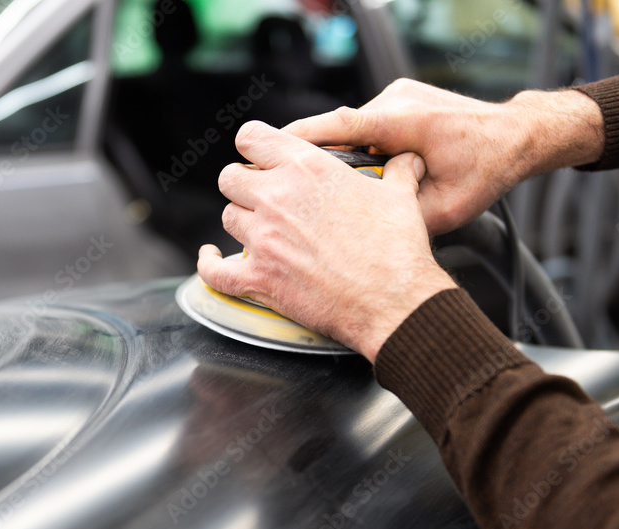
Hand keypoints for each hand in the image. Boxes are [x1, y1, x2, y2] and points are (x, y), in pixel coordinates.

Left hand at [197, 121, 456, 362]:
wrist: (393, 299)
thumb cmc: (396, 249)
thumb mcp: (400, 196)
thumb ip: (398, 172)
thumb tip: (409, 160)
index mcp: (306, 168)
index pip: (252, 138)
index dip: (252, 146)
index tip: (257, 156)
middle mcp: (277, 197)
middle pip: (230, 178)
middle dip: (242, 186)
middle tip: (259, 198)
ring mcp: (262, 238)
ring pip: (227, 218)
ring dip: (240, 223)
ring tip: (258, 230)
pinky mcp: (258, 277)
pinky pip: (214, 270)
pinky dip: (209, 264)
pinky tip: (212, 257)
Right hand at [283, 79, 604, 234]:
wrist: (517, 137)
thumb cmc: (489, 169)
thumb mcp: (449, 208)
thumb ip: (406, 219)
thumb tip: (366, 239)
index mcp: (408, 122)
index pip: (343, 124)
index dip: (303, 139)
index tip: (268, 152)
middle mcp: (398, 102)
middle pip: (339, 127)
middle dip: (310, 154)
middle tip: (280, 180)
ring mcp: (398, 97)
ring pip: (351, 128)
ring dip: (336, 154)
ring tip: (319, 188)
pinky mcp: (399, 100)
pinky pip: (364, 124)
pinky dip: (353, 147)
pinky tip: (350, 174)